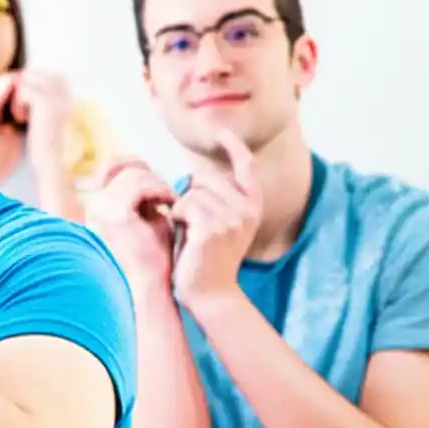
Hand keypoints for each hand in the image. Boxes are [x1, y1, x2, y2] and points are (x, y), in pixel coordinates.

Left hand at [10, 69, 74, 172]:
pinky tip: (22, 120)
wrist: (50, 161)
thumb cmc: (41, 141)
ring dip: (18, 97)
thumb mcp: (41, 114)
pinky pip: (22, 90)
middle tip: (21, 111)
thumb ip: (37, 95)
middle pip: (32, 72)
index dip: (26, 86)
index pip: (39, 72)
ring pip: (26, 79)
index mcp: (66, 91)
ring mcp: (57, 94)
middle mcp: (65, 89)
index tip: (25, 107)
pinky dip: (17, 104)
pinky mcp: (46, 102)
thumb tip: (21, 76)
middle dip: (20, 89)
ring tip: (22, 116)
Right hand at [85, 158, 176, 288]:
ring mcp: (101, 208)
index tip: (160, 181)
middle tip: (172, 196)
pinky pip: (140, 184)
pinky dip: (159, 189)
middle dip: (152, 177)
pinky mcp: (115, 214)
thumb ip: (150, 201)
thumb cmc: (153, 261)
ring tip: (173, 202)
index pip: (110, 168)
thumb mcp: (150, 223)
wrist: (147, 288)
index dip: (136, 165)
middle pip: (124, 169)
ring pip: (134, 175)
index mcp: (98, 209)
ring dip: (159, 184)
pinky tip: (171, 203)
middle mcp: (94, 206)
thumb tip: (162, 179)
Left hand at [171, 130, 261, 306]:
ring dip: (181, 210)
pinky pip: (184, 205)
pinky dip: (176, 217)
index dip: (234, 148)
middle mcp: (247, 210)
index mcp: (252, 207)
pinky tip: (183, 236)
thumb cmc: (204, 258)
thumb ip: (214, 200)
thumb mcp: (216, 224)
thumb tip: (193, 177)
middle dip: (190, 195)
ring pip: (192, 192)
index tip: (222, 133)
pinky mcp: (213, 228)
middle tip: (191, 224)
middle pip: (206, 178)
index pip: (246, 168)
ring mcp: (232, 219)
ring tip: (189, 234)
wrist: (209, 294)